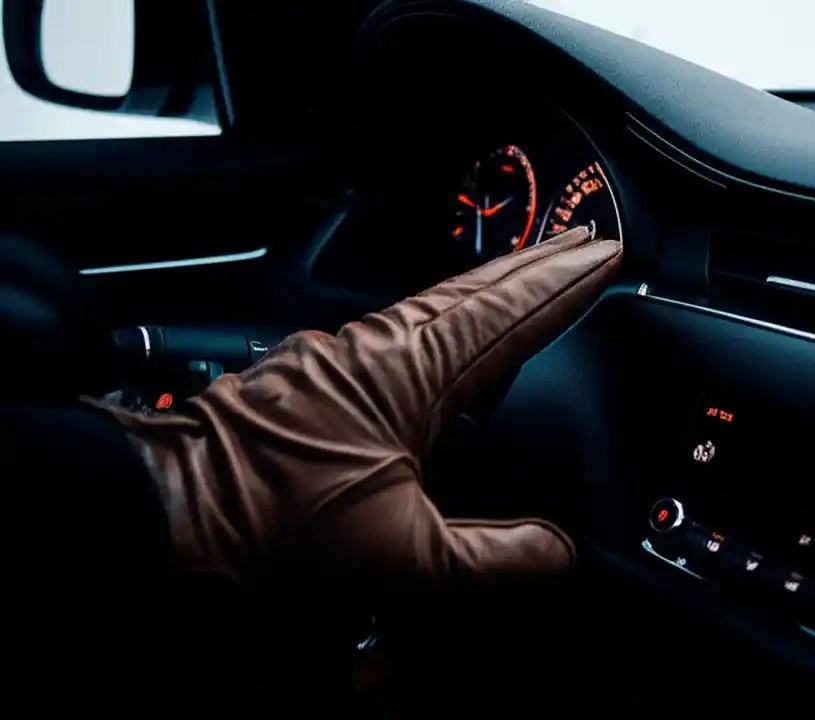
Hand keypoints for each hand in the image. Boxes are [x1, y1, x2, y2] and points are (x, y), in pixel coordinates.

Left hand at [97, 227, 619, 586]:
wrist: (153, 522)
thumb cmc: (259, 528)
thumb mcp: (401, 560)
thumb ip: (497, 561)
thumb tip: (562, 560)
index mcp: (408, 369)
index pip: (510, 309)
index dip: (565, 280)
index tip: (607, 252)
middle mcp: (375, 350)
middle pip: (475, 288)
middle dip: (536, 263)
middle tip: (582, 239)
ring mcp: (340, 362)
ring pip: (437, 307)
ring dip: (492, 289)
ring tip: (532, 280)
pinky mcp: (314, 386)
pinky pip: (402, 335)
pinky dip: (447, 324)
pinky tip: (452, 350)